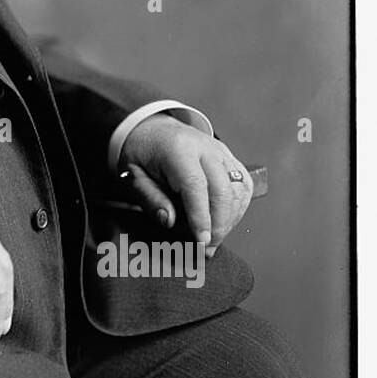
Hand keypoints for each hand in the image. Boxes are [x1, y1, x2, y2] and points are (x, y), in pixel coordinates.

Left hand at [118, 114, 254, 254]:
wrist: (153, 130)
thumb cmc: (142, 152)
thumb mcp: (133, 175)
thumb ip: (150, 199)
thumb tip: (169, 221)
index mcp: (178, 149)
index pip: (196, 186)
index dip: (201, 217)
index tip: (201, 241)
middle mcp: (204, 148)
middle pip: (223, 190)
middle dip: (219, 224)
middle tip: (206, 248)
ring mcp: (220, 152)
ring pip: (239, 189)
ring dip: (230, 219)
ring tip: (213, 238)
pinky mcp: (229, 158)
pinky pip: (243, 185)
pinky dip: (238, 207)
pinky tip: (224, 221)